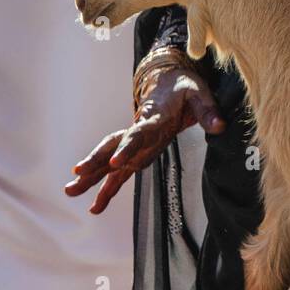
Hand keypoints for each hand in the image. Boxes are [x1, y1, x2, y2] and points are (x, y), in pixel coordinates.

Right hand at [67, 66, 224, 213]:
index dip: (127, 148)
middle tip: (77, 176)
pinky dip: (106, 189)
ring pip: (108, 160)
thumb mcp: (199, 94)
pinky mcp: (136, 153)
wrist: (170, 82)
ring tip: (70, 192)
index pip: (138, 134)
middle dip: (95, 161)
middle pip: (113, 146)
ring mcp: (134, 144)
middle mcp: (138, 131)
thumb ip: (208, 111)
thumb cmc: (184, 88)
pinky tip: (94, 207)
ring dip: (91, 177)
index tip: (114, 162)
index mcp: (153, 117)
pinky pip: (118, 173)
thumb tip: (219, 126)